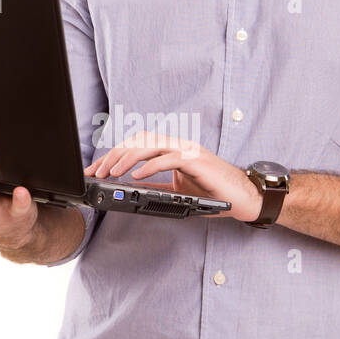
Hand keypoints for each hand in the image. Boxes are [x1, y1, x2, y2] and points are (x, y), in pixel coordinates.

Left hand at [84, 130, 262, 222]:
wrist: (243, 197)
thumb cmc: (214, 192)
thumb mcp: (177, 191)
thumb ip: (157, 186)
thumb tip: (131, 189)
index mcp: (172, 149)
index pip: (137, 146)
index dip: (114, 156)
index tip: (96, 170)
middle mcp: (178, 145)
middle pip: (138, 141)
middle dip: (114, 155)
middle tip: (98, 171)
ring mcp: (188, 150)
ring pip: (150, 145)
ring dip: (127, 158)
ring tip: (111, 172)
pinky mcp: (197, 160)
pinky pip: (168, 158)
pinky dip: (149, 166)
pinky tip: (136, 176)